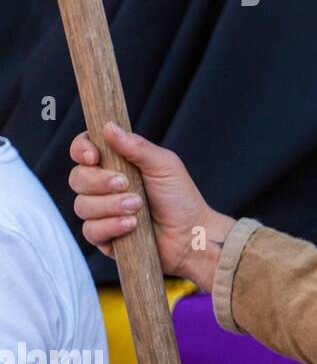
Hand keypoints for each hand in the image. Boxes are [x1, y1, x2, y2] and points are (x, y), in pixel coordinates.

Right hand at [68, 122, 234, 291]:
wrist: (192, 234)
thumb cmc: (180, 198)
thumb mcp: (164, 166)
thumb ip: (136, 147)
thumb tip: (108, 126)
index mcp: (116, 165)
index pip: (84, 151)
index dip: (81, 150)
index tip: (94, 157)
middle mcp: (104, 187)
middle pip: (77, 178)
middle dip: (100, 181)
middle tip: (126, 184)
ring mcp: (102, 212)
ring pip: (82, 206)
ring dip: (110, 206)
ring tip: (138, 207)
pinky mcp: (103, 237)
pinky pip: (90, 230)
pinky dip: (111, 226)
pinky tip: (132, 225)